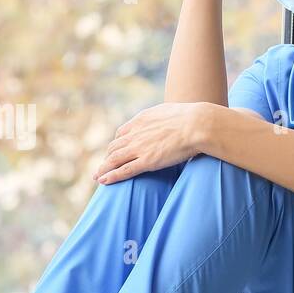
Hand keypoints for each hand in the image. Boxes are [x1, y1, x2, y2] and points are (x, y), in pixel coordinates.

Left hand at [94, 102, 208, 184]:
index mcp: (141, 120)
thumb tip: (164, 118)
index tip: (115, 150)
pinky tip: (103, 181)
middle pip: (115, 147)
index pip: (122, 133)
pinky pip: (124, 170)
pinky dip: (111, 176)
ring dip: (103, 168)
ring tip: (96, 176)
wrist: (197, 125)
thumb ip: (160, 117)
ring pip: (114, 159)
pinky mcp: (146, 161)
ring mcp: (139, 148)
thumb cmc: (190, 118)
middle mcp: (136, 133)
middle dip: (108, 157)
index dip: (117, 143)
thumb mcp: (169, 111)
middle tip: (104, 166)